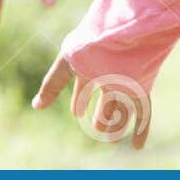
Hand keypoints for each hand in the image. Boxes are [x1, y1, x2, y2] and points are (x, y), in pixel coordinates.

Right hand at [32, 54, 151, 149]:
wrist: (123, 33)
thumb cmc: (92, 45)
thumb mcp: (66, 64)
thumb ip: (52, 85)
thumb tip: (36, 106)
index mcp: (93, 65)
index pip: (85, 86)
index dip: (79, 99)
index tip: (76, 113)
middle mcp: (112, 74)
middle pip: (107, 98)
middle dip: (102, 113)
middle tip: (98, 129)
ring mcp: (128, 82)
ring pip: (123, 107)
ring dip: (118, 123)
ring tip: (112, 138)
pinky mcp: (142, 88)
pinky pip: (143, 112)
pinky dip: (141, 129)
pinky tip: (137, 146)